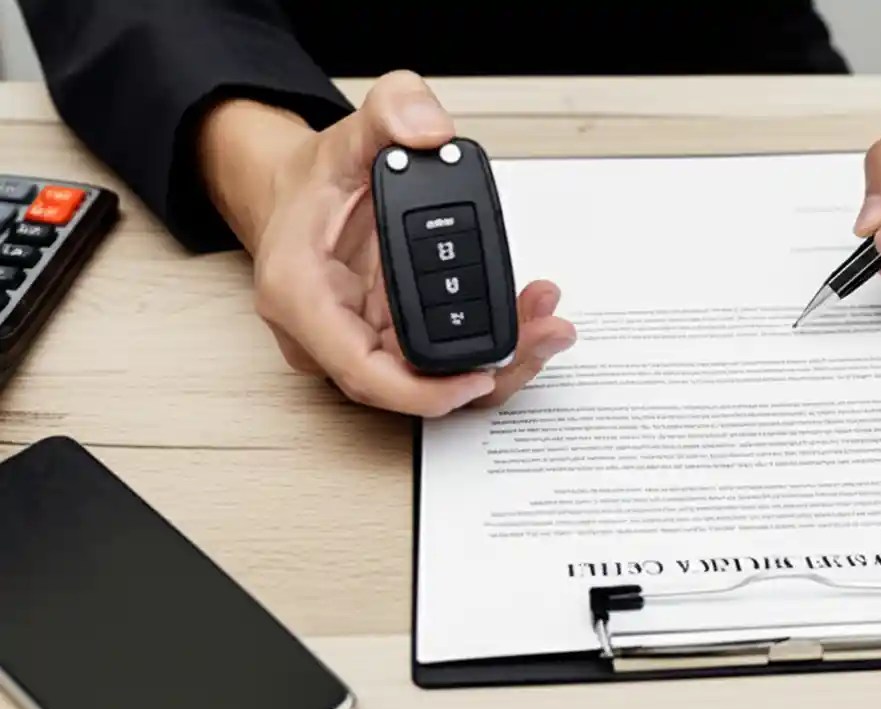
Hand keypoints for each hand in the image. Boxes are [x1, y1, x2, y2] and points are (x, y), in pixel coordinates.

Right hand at [198, 71, 575, 415]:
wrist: (299, 195)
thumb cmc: (315, 180)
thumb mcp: (351, 129)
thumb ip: (392, 110)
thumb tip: (431, 130)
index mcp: (301, 293)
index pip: (360, 370)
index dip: (421, 391)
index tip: (477, 381)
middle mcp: (325, 333)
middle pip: (408, 386)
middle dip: (487, 371)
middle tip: (545, 332)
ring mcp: (359, 342)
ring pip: (430, 381)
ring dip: (497, 360)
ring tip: (546, 319)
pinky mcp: (388, 341)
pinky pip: (438, 360)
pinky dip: (486, 344)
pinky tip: (525, 314)